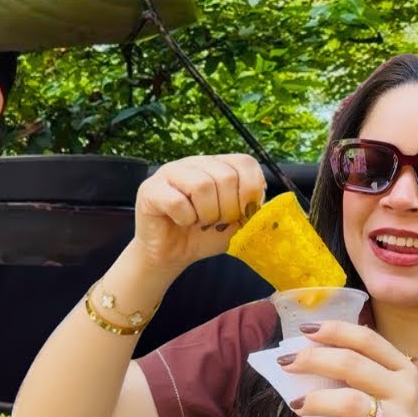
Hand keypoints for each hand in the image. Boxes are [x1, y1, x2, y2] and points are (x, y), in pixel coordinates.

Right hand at [132, 154, 266, 271]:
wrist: (172, 254)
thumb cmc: (204, 235)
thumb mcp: (237, 223)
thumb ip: (253, 210)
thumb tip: (267, 202)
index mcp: (218, 165)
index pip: (245, 163)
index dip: (251, 190)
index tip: (244, 212)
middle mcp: (195, 163)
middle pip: (225, 176)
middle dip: (228, 209)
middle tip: (218, 222)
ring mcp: (170, 172)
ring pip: (201, 186)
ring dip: (206, 214)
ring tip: (200, 222)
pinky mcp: (150, 189)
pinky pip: (176, 201)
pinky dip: (184, 218)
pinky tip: (181, 222)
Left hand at [279, 320, 417, 416]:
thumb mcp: (383, 390)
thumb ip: (355, 372)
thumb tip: (305, 356)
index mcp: (401, 368)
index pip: (366, 340)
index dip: (334, 330)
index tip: (304, 329)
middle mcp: (404, 391)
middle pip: (352, 364)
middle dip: (312, 360)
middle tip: (285, 364)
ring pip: (353, 401)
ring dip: (317, 400)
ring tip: (297, 404)